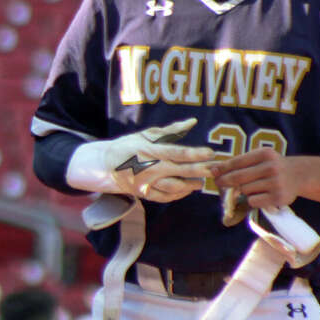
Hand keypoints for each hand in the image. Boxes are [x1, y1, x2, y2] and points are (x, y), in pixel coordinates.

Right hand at [66, 118, 213, 201]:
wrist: (104, 166)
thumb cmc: (128, 146)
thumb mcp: (146, 134)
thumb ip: (171, 130)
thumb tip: (192, 122)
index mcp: (149, 150)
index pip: (176, 153)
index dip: (194, 154)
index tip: (210, 153)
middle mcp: (148, 167)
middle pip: (178, 171)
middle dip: (199, 171)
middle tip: (215, 170)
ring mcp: (145, 182)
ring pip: (172, 187)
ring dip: (190, 186)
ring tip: (201, 183)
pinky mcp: (143, 193)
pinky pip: (164, 197)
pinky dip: (177, 195)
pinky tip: (187, 190)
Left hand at [208, 146, 298, 209]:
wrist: (298, 175)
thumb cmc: (271, 166)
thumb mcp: (260, 158)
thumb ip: (240, 162)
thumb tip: (215, 170)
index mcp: (265, 154)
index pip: (238, 161)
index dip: (223, 168)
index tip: (213, 172)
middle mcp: (271, 167)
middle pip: (238, 177)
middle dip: (225, 181)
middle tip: (218, 183)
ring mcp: (276, 183)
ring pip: (245, 190)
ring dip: (243, 191)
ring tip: (252, 187)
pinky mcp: (278, 198)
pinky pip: (253, 201)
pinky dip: (252, 200)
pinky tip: (260, 195)